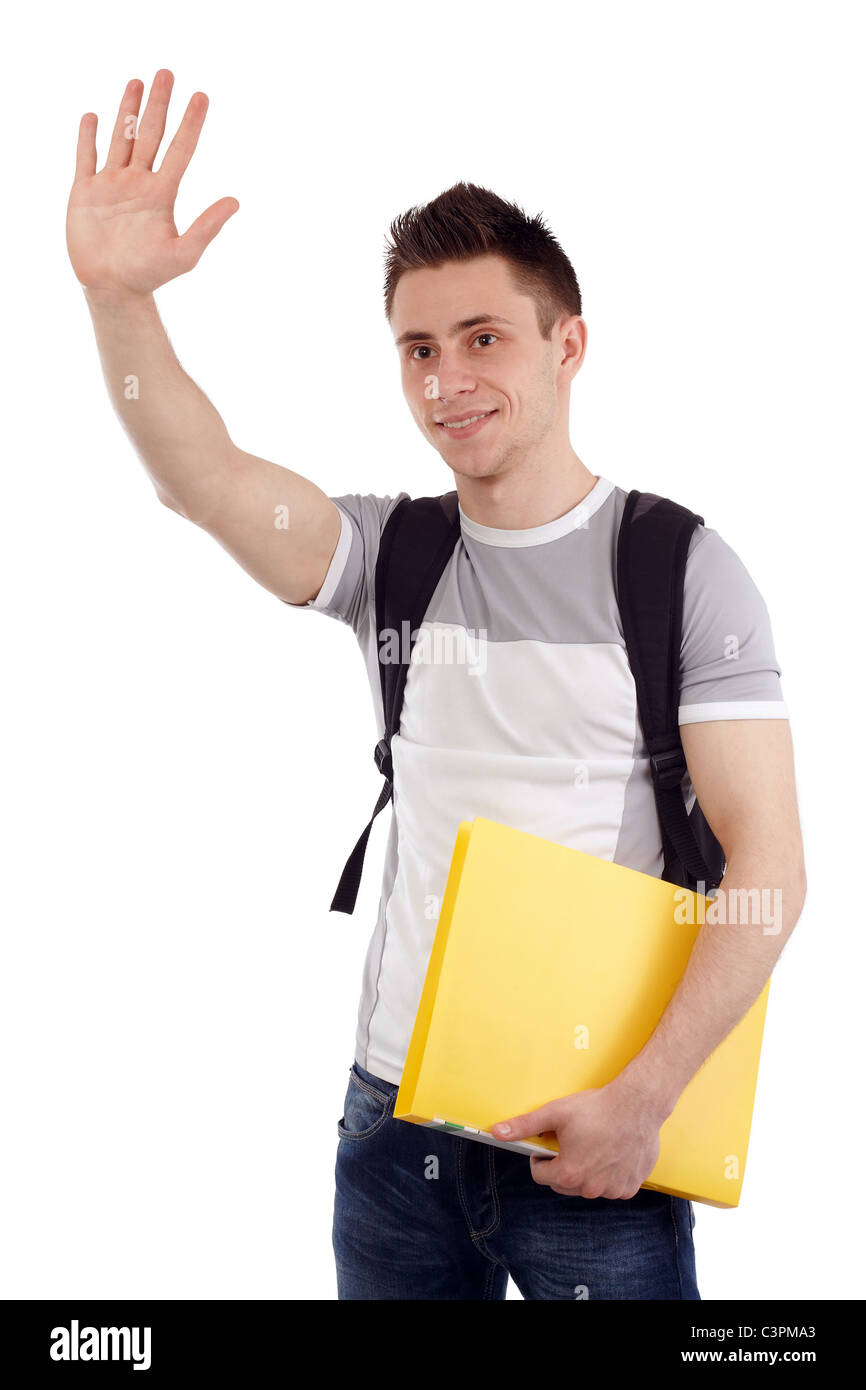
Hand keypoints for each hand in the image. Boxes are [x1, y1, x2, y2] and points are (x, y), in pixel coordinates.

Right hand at [66, 69, 238, 293]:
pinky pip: (86, 157)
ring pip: (121, 137)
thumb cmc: (150, 274)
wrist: (113, 289)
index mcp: (162, 193)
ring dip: (127, 110)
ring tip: (137, 82)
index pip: (180, 149)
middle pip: (150, 134)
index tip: (201, 96)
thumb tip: (236, 201)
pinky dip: (88, 137)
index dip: (191, 123)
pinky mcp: (85, 191)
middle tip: (167, 73)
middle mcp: (138, 182)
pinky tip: (93, 116)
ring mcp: (111, 184)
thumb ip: (208, 226)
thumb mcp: (184, 253)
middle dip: (159, 104)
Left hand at [490, 1077, 663, 1198]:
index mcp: (568, 1174)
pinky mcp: (629, 1187)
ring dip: (586, 1171)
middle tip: (571, 1141)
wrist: (637, 1105)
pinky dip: (608, 1174)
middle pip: (563, 1183)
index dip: (540, 1158)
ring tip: (592, 1145)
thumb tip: (498, 1133)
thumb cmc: (597, 1109)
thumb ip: (524, 1126)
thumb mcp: (555, 1113)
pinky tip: (610, 1153)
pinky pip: (611, 1186)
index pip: (540, 1175)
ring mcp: (612, 1190)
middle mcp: (590, 1188)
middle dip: (562, 1165)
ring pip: (587, 1185)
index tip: (547, 1146)